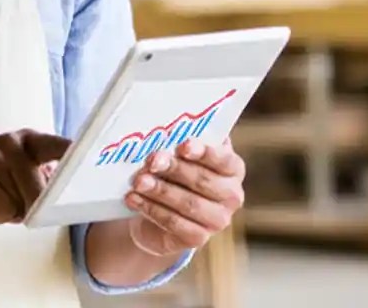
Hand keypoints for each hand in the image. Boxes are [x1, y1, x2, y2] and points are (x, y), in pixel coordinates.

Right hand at [0, 129, 70, 224]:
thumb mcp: (20, 173)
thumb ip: (46, 178)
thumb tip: (76, 192)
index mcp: (31, 140)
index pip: (61, 147)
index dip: (78, 158)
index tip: (95, 168)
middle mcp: (13, 141)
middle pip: (43, 186)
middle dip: (38, 206)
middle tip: (22, 205)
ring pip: (22, 202)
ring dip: (13, 211)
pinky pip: (3, 209)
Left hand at [123, 138, 245, 255]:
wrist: (161, 213)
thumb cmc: (175, 175)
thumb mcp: (182, 156)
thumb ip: (182, 144)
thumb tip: (169, 129)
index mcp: (233, 169)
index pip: (224, 160)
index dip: (204, 152)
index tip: (183, 146)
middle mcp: (232, 195)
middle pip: (203, 181)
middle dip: (175, 169)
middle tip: (152, 161)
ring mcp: (218, 220)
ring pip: (188, 204)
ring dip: (160, 190)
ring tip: (138, 181)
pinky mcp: (199, 238)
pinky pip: (174, 223)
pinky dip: (151, 210)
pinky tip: (134, 199)